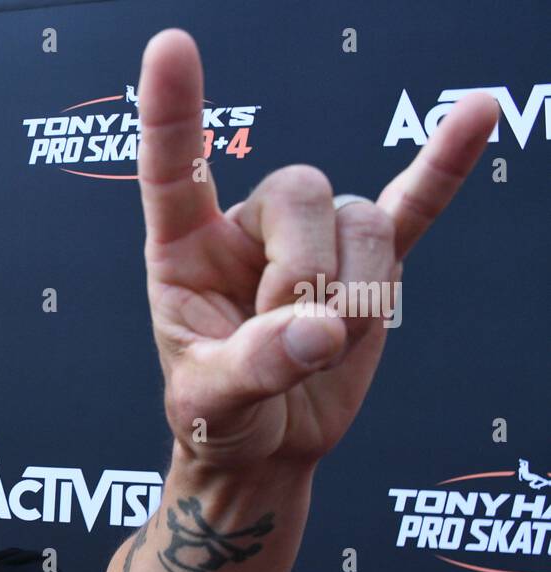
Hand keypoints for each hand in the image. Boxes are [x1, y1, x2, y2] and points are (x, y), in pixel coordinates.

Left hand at [136, 29, 499, 469]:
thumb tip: (321, 329)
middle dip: (305, 271)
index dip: (173, 112)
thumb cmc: (218, 417)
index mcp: (185, 251)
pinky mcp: (368, 265)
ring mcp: (313, 242)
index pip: (175, 168)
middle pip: (301, 191)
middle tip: (290, 338)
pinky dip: (443, 167)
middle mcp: (248, 230)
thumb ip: (255, 366)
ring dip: (356, 291)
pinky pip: (412, 205)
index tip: (170, 48)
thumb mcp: (211, 404)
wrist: (264, 445)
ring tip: (323, 346)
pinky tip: (478, 114)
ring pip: (360, 218)